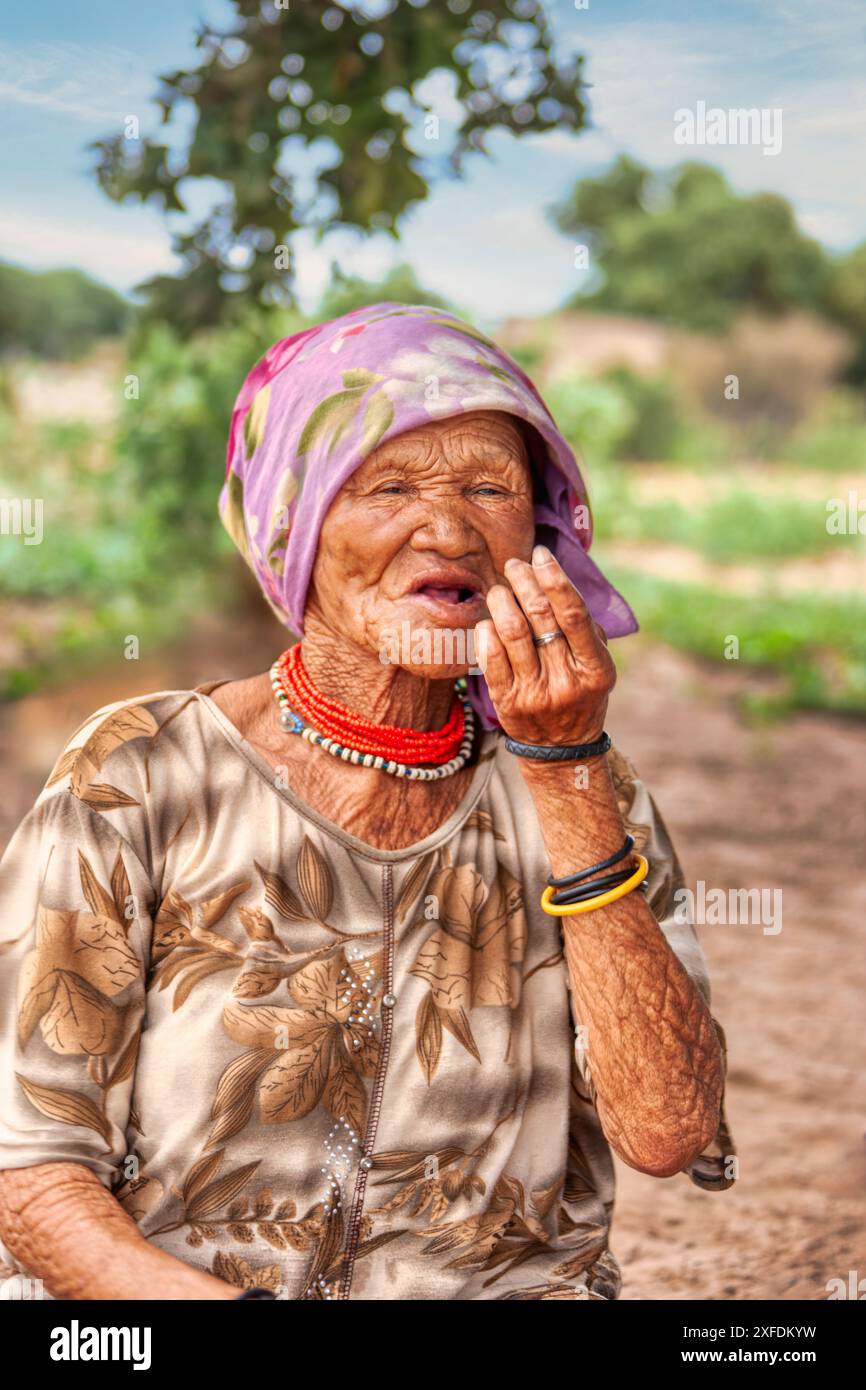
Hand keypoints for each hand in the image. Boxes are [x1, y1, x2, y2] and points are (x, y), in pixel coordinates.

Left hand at [475, 545, 615, 745]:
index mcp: (595, 668)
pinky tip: (489, 620)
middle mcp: (567, 681)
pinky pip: (490, 658)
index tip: (541, 555)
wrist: (562, 749)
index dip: (554, 578)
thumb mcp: (597, 664)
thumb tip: (556, 579)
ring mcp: (536, 693)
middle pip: (539, 616)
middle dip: (524, 582)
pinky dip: (486, 631)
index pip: (572, 614)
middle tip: (514, 564)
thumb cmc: (581, 692)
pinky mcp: (508, 702)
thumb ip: (584, 627)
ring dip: (502, 600)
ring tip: (500, 588)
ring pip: (512, 632)